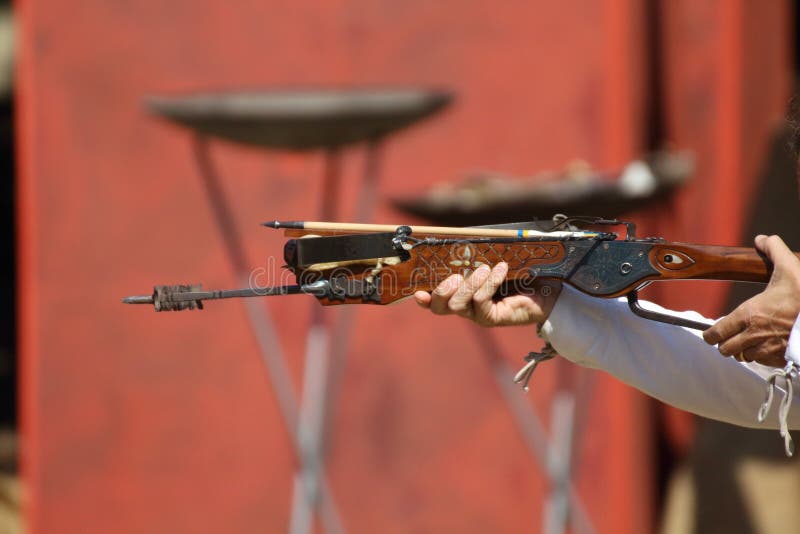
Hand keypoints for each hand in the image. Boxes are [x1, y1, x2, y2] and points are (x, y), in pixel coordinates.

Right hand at [413, 262, 561, 326]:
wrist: (552, 287)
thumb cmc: (523, 270)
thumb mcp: (496, 259)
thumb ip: (478, 255)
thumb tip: (464, 240)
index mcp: (463, 293)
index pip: (437, 301)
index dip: (425, 299)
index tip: (417, 292)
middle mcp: (468, 307)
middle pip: (441, 307)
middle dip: (442, 291)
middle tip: (454, 277)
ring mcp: (481, 314)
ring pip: (459, 305)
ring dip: (469, 284)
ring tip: (485, 268)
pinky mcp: (494, 318)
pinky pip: (481, 302)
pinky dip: (489, 283)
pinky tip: (500, 270)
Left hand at [703, 235, 799, 366]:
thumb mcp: (789, 268)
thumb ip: (774, 250)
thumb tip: (762, 239)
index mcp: (748, 315)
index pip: (715, 333)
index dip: (710, 333)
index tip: (711, 332)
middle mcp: (753, 335)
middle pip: (725, 349)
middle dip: (725, 343)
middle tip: (730, 336)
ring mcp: (767, 349)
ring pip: (743, 357)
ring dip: (743, 351)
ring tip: (749, 340)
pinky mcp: (781, 358)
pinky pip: (763, 362)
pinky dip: (761, 356)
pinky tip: (767, 345)